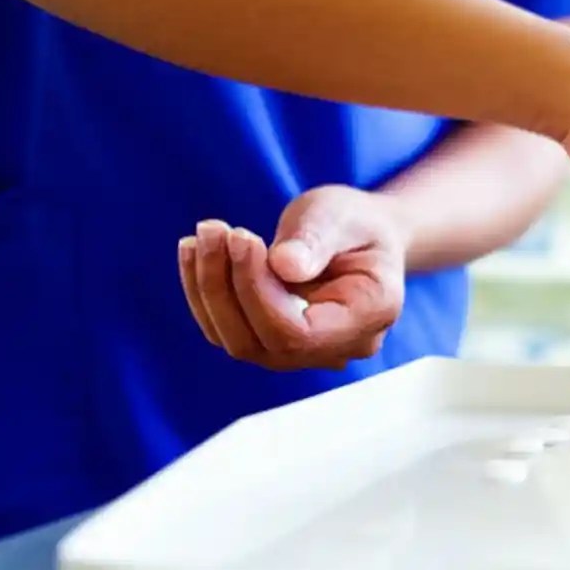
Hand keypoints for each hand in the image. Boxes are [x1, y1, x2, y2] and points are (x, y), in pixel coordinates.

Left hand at [177, 185, 406, 370]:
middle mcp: (343, 347)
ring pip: (241, 341)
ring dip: (209, 289)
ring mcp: (309, 354)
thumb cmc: (354, 222)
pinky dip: (207, 294)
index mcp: (372, 314)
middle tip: (213, 228)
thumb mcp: (339, 215)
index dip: (259, 292)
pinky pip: (231, 332)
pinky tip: (197, 252)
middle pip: (266, 342)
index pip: (300, 332)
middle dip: (226, 286)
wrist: (360, 238)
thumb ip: (316, 240)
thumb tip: (283, 267)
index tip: (241, 237)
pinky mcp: (277, 346)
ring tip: (204, 235)